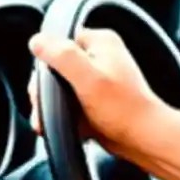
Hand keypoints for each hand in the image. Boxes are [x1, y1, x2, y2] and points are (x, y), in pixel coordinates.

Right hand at [28, 29, 165, 153]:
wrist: (143, 139)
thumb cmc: (122, 109)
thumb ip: (61, 56)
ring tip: (56, 121)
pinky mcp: (97, 100)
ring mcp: (99, 79)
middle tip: (50, 107)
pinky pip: (71, 104)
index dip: (47, 63)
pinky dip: (66, 115)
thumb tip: (37, 41)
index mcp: (101, 42)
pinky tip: (68, 126)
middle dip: (47, 91)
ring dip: (53, 106)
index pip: (59, 41)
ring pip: (61, 88)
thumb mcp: (88, 77)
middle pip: (56, 67)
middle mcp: (100, 57)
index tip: (46, 85)